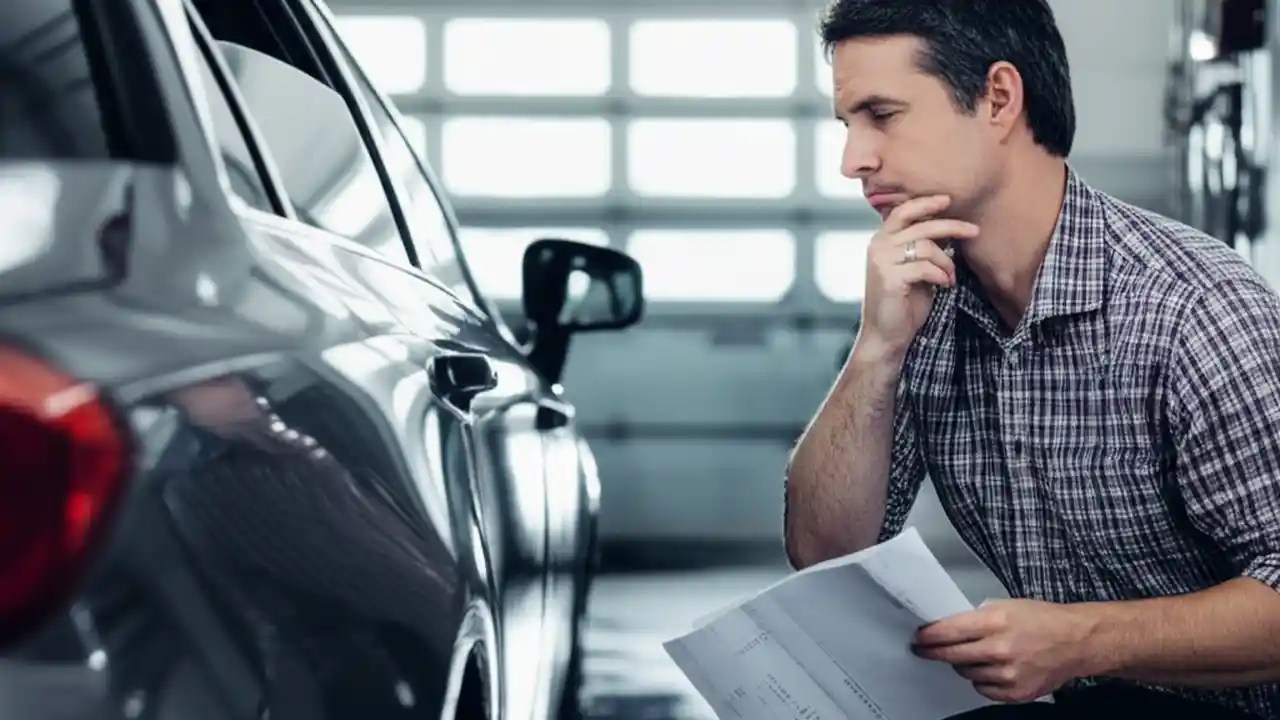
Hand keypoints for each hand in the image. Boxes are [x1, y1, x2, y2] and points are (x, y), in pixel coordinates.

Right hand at [859, 195, 979, 355]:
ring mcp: (882, 261)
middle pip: (920, 226)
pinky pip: (925, 267)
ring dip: (946, 262)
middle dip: (951, 226)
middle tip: (974, 230)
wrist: (886, 335)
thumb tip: (947, 227)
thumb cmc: (904, 302)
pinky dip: (941, 275)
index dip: (925, 203)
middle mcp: (878, 246)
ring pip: (925, 246)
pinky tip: (944, 284)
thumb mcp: (915, 268)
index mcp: (882, 240)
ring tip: (950, 277)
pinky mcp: (890, 278)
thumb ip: (924, 247)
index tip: (948, 200)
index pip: (903, 212)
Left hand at [912, 599, 1097, 702]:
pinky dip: (981, 680)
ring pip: (966, 673)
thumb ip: (977, 617)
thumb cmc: (1042, 620)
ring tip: (973, 655)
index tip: (918, 637)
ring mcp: (1008, 673)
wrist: (1075, 642)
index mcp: (995, 622)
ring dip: (963, 665)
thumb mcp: (1006, 606)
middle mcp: (1000, 649)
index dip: (928, 636)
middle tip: (924, 650)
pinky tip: (990, 669)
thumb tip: (948, 627)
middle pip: (952, 655)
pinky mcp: (1016, 692)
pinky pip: (983, 689)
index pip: (949, 631)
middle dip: (934, 652)